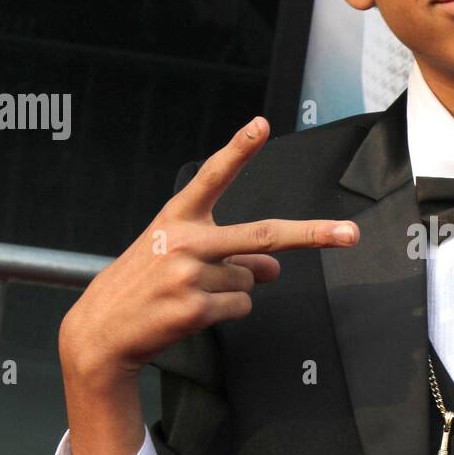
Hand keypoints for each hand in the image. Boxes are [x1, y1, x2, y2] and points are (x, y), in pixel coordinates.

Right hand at [59, 115, 359, 378]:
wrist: (103, 329)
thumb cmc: (146, 284)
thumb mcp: (182, 255)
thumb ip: (231, 252)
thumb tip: (276, 266)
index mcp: (178, 217)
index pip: (213, 176)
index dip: (238, 149)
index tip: (261, 125)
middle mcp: (186, 241)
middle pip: (263, 235)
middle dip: (313, 234)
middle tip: (351, 234)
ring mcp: (191, 274)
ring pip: (251, 280)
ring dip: (234, 289)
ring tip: (192, 292)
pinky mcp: (196, 307)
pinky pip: (242, 306)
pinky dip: (228, 311)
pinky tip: (193, 311)